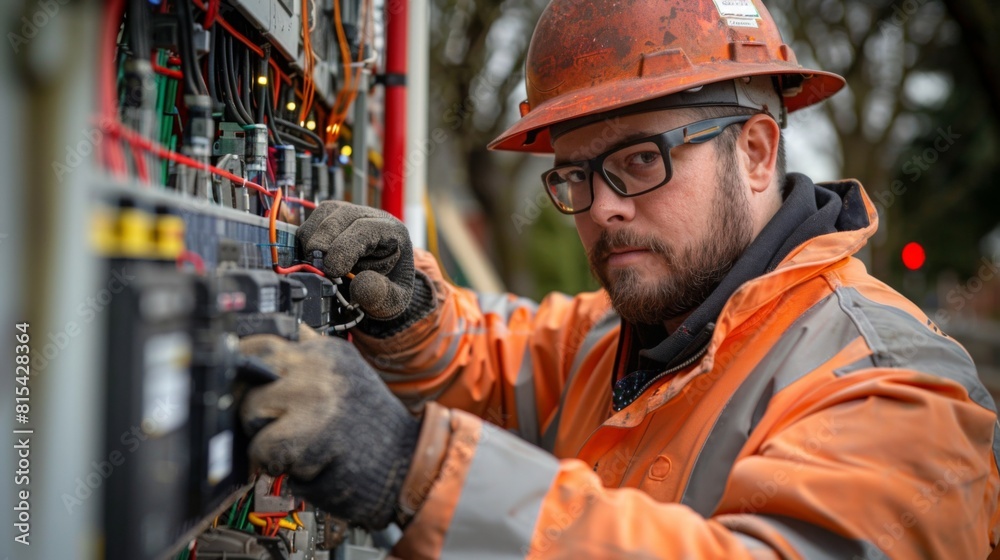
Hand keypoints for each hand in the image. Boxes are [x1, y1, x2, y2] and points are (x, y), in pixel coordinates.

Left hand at [239, 328, 420, 528]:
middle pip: (253, 359)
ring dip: (263, 434)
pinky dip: (274, 465)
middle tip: (270, 420)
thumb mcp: (345, 382)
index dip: (248, 359)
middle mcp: (322, 365)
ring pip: (251, 407)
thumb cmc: (372, 435)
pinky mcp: (308, 433)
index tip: (244, 377)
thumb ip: (308, 365)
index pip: (268, 335)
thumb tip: (259, 357)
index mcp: (328, 351)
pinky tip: (305, 463)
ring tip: (297, 444)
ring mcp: (316, 396)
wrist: (407, 468)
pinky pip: (260, 448)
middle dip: (249, 393)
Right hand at [298, 201, 425, 322]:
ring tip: (322, 268)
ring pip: (321, 216)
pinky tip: (317, 261)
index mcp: (393, 231)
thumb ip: (382, 294)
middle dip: (323, 245)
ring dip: (313, 244)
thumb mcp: (394, 299)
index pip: (364, 229)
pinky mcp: (330, 217)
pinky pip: (310, 223)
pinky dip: (306, 243)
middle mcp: (371, 215)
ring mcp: (349, 212)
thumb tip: (359, 283)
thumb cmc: (388, 287)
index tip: (333, 271)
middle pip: (339, 216)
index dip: (344, 249)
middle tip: (321, 271)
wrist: (382, 281)